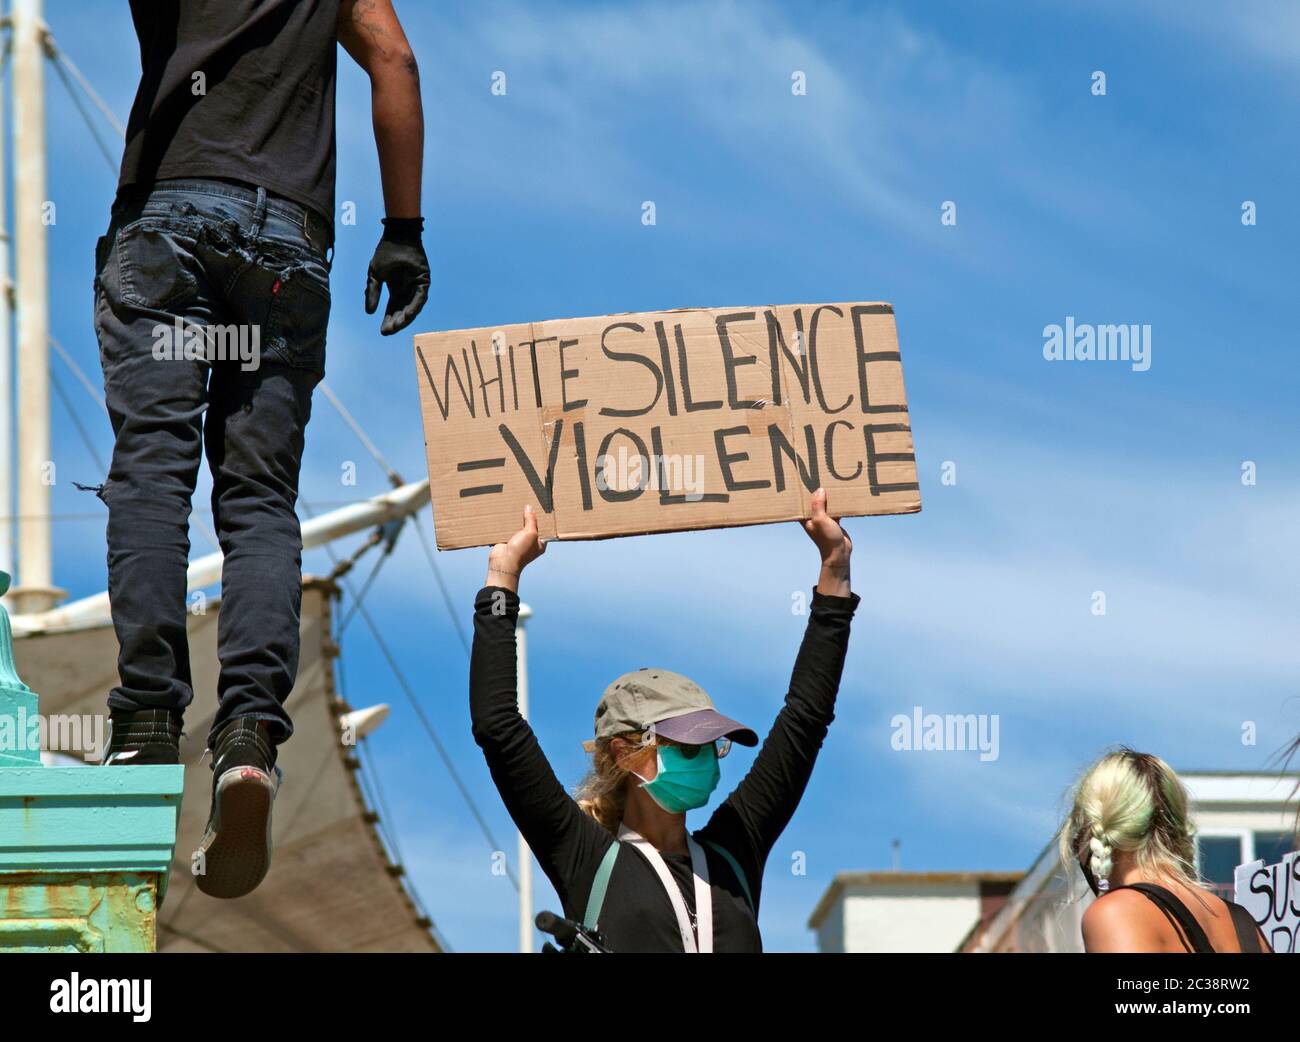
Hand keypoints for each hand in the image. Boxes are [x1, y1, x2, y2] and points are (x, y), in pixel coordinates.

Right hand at [365, 218, 429, 334]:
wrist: (396, 237)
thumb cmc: (386, 252)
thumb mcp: (375, 275)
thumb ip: (372, 292)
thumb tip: (369, 313)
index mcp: (396, 288)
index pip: (393, 308)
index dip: (388, 319)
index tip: (382, 331)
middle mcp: (407, 289)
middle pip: (402, 310)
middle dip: (396, 322)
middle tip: (388, 331)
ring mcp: (416, 285)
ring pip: (412, 307)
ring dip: (405, 318)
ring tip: (396, 327)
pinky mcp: (424, 281)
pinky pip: (420, 298)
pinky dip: (414, 307)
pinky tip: (407, 316)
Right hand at [485, 505, 546, 591]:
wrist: (503, 562)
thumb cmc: (521, 551)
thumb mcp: (531, 533)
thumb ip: (531, 520)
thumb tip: (529, 507)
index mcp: (540, 544)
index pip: (543, 529)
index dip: (541, 520)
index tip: (540, 509)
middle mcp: (530, 544)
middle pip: (530, 528)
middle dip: (527, 518)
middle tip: (527, 505)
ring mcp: (518, 543)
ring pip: (518, 529)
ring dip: (516, 521)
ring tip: (515, 508)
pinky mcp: (507, 542)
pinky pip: (508, 531)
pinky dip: (506, 525)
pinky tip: (505, 516)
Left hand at [802, 488, 851, 595]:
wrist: (840, 553)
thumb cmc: (827, 538)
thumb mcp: (820, 519)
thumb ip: (818, 505)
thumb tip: (819, 490)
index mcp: (805, 517)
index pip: (799, 502)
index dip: (799, 492)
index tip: (799, 480)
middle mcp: (812, 517)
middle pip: (813, 501)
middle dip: (815, 491)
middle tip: (816, 476)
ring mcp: (823, 519)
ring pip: (825, 504)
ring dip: (827, 496)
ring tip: (830, 482)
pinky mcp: (834, 521)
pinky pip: (835, 508)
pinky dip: (838, 503)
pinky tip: (842, 494)